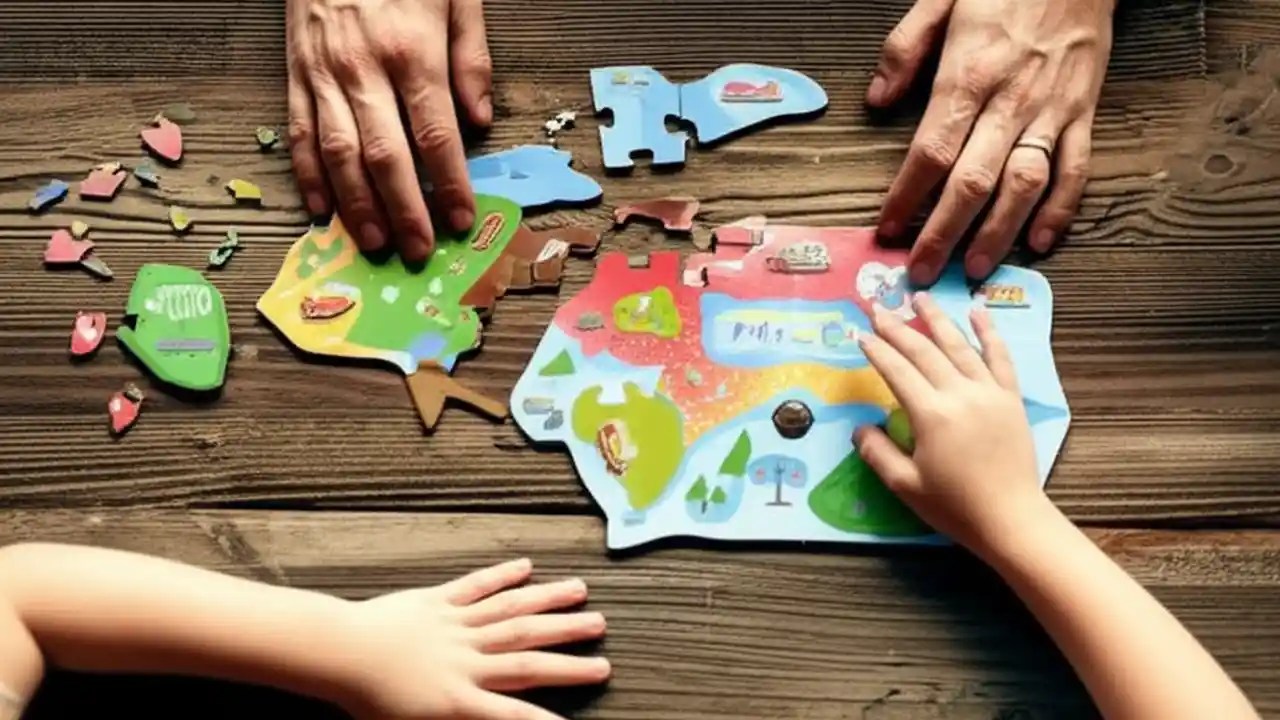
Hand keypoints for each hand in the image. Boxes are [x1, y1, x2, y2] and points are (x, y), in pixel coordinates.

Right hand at [287, 0, 493, 262]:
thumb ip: (470, 57)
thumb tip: (480, 122)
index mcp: (413, 51)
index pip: (436, 136)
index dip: (449, 185)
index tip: (462, 221)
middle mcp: (364, 68)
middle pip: (386, 156)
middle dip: (405, 211)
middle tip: (418, 251)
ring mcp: (323, 73)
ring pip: (338, 153)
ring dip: (357, 205)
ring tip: (373, 241)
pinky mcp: (294, 71)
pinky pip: (297, 131)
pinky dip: (308, 174)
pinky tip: (321, 207)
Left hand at [340, 558, 609, 719]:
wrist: (338, 654)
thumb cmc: (368, 702)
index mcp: (459, 700)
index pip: (515, 714)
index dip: (549, 717)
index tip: (582, 709)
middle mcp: (466, 660)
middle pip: (526, 655)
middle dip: (568, 650)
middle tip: (603, 638)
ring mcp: (454, 627)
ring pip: (510, 614)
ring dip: (549, 604)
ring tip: (582, 593)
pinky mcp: (437, 602)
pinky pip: (475, 588)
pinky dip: (502, 576)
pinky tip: (527, 567)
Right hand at [854, 294, 1048, 555]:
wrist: (1012, 520)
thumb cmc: (955, 507)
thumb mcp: (905, 485)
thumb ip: (878, 452)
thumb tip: (860, 428)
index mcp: (931, 414)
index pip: (897, 371)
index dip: (876, 350)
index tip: (860, 333)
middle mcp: (960, 394)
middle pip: (924, 351)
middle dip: (897, 326)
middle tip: (877, 306)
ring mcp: (990, 393)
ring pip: (960, 345)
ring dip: (937, 319)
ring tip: (920, 297)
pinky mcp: (1011, 399)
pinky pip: (1000, 358)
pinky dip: (989, 332)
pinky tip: (978, 311)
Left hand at [868, 0, 1115, 283]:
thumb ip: (904, 50)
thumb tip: (877, 100)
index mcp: (968, 74)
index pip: (931, 150)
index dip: (907, 196)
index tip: (887, 229)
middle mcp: (1010, 100)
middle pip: (972, 181)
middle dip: (944, 233)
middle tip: (922, 272)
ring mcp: (1051, 110)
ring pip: (1024, 184)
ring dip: (999, 232)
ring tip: (975, 268)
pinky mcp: (1084, 112)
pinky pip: (1076, 169)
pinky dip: (1061, 209)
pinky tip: (1040, 241)